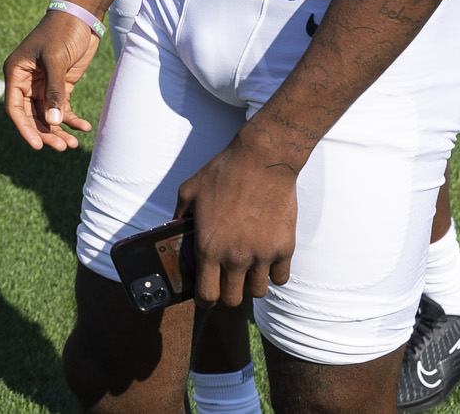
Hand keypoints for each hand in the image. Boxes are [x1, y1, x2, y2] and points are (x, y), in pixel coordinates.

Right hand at [1, 10, 98, 150]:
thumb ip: (54, 91)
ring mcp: (44, 84)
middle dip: (46, 132)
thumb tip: (54, 122)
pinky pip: (63, 108)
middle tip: (61, 147)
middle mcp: (27, 81)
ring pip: (47, 115)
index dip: (25, 129)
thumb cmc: (63, 31)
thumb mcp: (56, 60)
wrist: (82, 14)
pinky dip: (71, 119)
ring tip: (72, 144)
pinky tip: (83, 127)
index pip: (15, 108)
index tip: (38, 145)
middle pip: (31, 116)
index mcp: (16, 73)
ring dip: (59, 130)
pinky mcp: (61, 84)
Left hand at [174, 130, 300, 306]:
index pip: (207, 295)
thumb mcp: (190, 191)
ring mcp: (262, 254)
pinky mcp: (284, 248)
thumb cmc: (224, 172)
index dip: (206, 298)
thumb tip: (175, 231)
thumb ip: (179, 216)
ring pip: (258, 292)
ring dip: (252, 283)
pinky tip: (267, 258)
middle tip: (229, 277)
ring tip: (249, 267)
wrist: (262, 160)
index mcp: (209, 247)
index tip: (208, 293)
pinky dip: (274, 272)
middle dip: (228, 291)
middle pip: (233, 299)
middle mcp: (235, 256)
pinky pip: (280, 278)